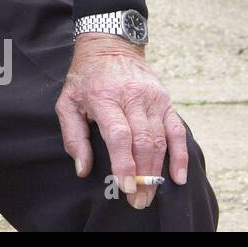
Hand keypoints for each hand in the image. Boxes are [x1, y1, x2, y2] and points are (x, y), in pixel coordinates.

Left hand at [55, 35, 189, 209]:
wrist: (110, 45)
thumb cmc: (85, 78)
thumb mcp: (67, 101)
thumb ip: (73, 136)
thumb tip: (82, 169)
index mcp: (104, 97)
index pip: (119, 135)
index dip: (124, 163)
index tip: (125, 187)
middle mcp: (132, 97)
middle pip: (143, 142)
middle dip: (142, 175)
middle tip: (139, 201)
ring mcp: (153, 98)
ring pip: (160, 140)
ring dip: (157, 171)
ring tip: (150, 194)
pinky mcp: (166, 101)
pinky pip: (177, 131)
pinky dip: (180, 155)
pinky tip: (178, 176)